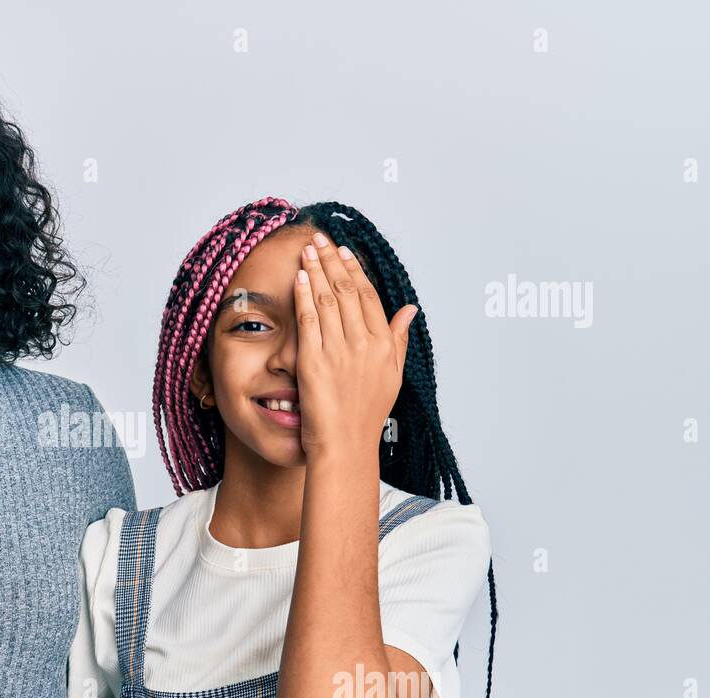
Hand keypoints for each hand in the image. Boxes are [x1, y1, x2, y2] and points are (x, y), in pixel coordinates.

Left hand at [292, 231, 417, 458]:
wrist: (345, 446)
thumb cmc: (366, 415)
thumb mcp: (392, 375)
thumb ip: (399, 338)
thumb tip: (410, 309)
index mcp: (384, 345)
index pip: (368, 297)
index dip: (355, 271)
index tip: (345, 252)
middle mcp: (364, 344)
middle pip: (346, 291)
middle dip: (332, 261)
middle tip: (320, 239)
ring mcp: (339, 351)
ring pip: (327, 299)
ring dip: (316, 270)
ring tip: (307, 250)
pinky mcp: (314, 361)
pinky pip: (308, 320)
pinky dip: (304, 295)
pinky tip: (299, 277)